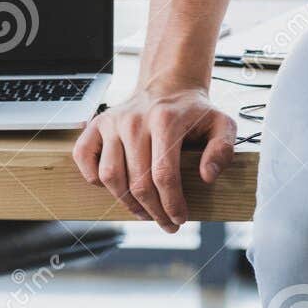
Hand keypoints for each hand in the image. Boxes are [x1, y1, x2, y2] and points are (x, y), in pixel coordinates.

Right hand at [72, 85, 236, 233]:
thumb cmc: (194, 112)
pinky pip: (85, 159)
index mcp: (165, 119)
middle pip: (138, 182)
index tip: (180, 219)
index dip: (171, 204)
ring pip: (110, 176)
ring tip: (145, 210)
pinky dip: (94, 177)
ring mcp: (113, 121)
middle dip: (154, 211)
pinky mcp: (96, 125)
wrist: (170, 85)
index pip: (164, 175)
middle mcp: (135, 119)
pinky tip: (117, 185)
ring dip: (127, 202)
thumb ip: (222, 149)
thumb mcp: (222, 124)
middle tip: (166, 223)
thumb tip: (207, 176)